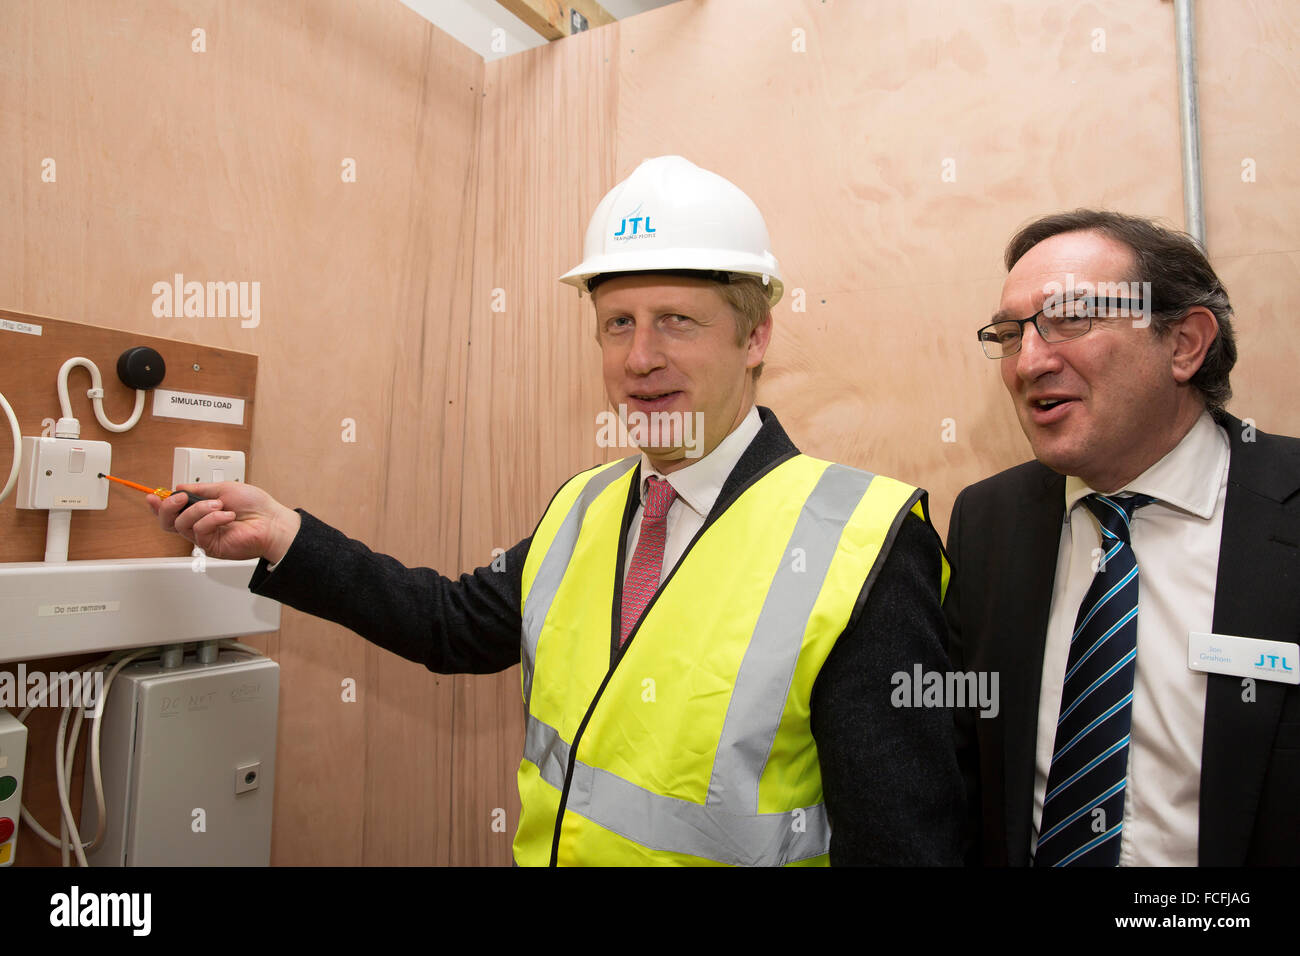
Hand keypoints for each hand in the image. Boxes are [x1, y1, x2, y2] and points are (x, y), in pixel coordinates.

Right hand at [147, 481, 300, 562]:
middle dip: (168, 507)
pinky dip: (213, 519)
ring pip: (182, 524)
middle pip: (168, 522)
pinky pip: (199, 531)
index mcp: (201, 510)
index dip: (159, 505)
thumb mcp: (222, 488)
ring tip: (219, 505)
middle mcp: (200, 524)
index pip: (173, 511)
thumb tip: (178, 487)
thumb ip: (198, 490)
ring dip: (199, 510)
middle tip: (181, 498)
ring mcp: (205, 537)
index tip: (153, 496)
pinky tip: (228, 516)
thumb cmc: (254, 505)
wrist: (271, 521)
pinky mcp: (211, 546)